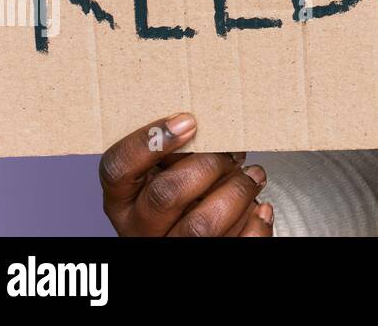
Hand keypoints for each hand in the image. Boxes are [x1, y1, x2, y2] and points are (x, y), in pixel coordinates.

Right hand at [99, 113, 271, 235]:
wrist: (202, 237)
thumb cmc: (187, 195)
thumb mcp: (169, 171)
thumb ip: (178, 151)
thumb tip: (210, 120)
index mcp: (125, 199)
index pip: (117, 168)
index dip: (149, 142)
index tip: (188, 120)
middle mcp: (141, 228)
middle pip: (165, 194)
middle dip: (208, 165)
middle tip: (230, 155)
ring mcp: (172, 246)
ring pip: (201, 225)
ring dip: (236, 192)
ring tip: (252, 176)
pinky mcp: (210, 256)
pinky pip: (236, 244)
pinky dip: (256, 224)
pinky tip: (261, 208)